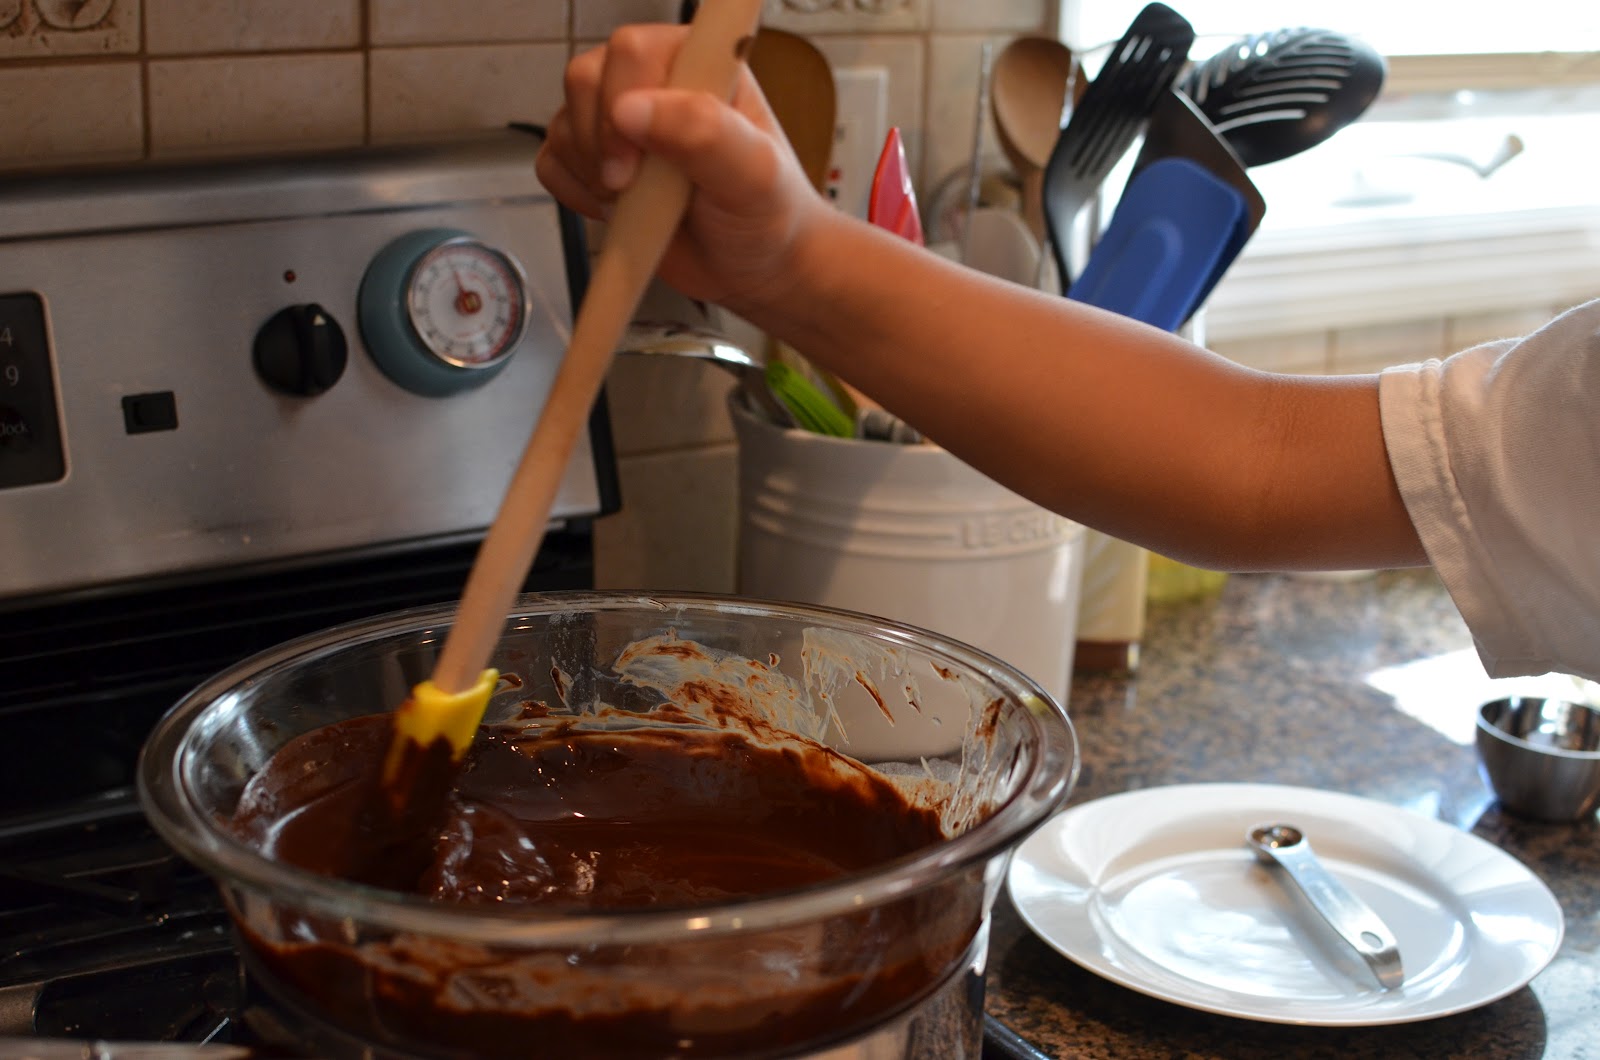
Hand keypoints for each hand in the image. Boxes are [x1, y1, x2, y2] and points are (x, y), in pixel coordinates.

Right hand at [536, 23, 830, 309]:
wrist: (755, 268)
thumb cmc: (767, 214)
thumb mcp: (753, 174)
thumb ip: (703, 133)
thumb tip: (632, 110)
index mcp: (698, 63)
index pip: (632, 50)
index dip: (623, 101)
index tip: (641, 158)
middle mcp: (655, 83)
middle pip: (586, 79)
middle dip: (602, 143)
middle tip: (637, 185)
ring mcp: (620, 123)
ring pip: (562, 122)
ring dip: (592, 171)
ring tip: (640, 199)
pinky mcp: (595, 162)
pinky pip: (552, 163)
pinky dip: (574, 193)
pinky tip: (616, 209)